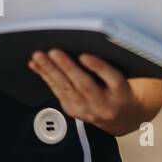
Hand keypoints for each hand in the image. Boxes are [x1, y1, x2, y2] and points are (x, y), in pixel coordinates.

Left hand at [28, 50, 142, 136]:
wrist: (119, 115)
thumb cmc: (120, 88)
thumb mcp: (124, 76)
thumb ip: (110, 65)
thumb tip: (86, 45)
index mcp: (122, 93)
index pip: (113, 79)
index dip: (98, 67)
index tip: (84, 55)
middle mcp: (105, 105)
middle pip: (85, 85)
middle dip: (67, 67)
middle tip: (54, 52)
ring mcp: (87, 111)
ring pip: (67, 89)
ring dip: (50, 71)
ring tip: (39, 57)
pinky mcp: (73, 111)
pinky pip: (58, 91)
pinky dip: (46, 76)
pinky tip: (37, 65)